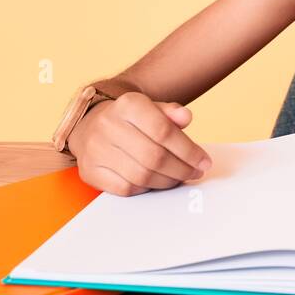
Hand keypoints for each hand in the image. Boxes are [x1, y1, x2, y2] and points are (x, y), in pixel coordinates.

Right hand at [67, 91, 212, 195]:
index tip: (204, 161)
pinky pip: (125, 189)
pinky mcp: (90, 171)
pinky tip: (156, 182)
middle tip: (195, 172)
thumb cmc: (130, 119)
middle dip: (182, 169)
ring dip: (167, 181)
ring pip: (141, 176)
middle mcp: (108, 126)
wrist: (91, 124)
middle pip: (154, 157)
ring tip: (180, 177)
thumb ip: (171, 112)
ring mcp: (95, 150)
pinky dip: (146, 189)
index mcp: (128, 105)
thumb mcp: (152, 107)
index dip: (188, 150)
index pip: (163, 131)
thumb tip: (186, 118)